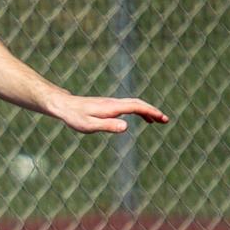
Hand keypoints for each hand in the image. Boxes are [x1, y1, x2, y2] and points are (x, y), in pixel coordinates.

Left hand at [46, 94, 168, 134]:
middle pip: (138, 104)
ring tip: (158, 120)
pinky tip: (139, 119)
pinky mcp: (108, 106)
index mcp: (112, 108)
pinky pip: (127, 106)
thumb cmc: (75, 117)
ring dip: (147, 111)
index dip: (151, 112)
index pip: (136, 107)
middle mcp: (114, 103)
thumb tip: (126, 127)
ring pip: (134, 104)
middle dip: (153, 111)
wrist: (64, 105)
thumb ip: (108, 126)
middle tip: (166, 120)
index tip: (162, 118)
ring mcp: (111, 103)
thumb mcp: (90, 125)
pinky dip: (138, 111)